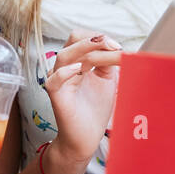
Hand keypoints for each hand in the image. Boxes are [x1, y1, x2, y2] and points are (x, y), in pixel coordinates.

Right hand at [45, 30, 121, 160]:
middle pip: (73, 39)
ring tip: (104, 52)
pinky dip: (66, 71)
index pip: (83, 37)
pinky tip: (79, 69)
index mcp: (77, 61)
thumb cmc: (96, 109)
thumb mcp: (107, 79)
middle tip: (115, 47)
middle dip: (96, 40)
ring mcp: (58, 80)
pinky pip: (55, 79)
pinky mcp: (56, 95)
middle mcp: (65, 67)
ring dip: (86, 49)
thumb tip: (118, 46)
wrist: (87, 137)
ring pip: (65, 55)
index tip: (119, 47)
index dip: (101, 38)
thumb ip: (109, 61)